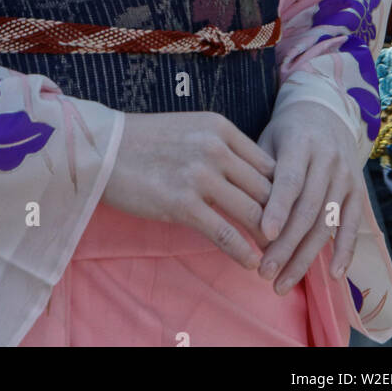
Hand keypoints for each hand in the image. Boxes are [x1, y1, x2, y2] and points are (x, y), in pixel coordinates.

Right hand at [103, 110, 275, 268]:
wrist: (103, 148)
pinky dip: (243, 251)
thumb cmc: (146, 141)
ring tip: (273, 256)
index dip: (283, 193)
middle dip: (281, 219)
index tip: (288, 215)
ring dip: (267, 239)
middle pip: (266, 190)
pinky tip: (250, 263)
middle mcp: (215, 148)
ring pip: (252, 213)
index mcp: (220, 128)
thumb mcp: (191, 129)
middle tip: (289, 242)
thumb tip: (254, 180)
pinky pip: (225, 233)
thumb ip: (223, 149)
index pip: (268, 165)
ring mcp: (199, 175)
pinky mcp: (182, 202)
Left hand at [256, 101, 362, 293]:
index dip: (278, 208)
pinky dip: (345, 251)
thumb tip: (237, 210)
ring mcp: (346, 176)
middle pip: (308, 209)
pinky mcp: (358, 190)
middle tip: (265, 273)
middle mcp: (328, 160)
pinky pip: (352, 225)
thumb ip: (257, 170)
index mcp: (300, 143)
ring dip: (306, 257)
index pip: (289, 180)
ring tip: (283, 282)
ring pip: (327, 223)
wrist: (326, 112)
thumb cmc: (286, 131)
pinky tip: (333, 275)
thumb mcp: (268, 138)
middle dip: (287, 245)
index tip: (264, 235)